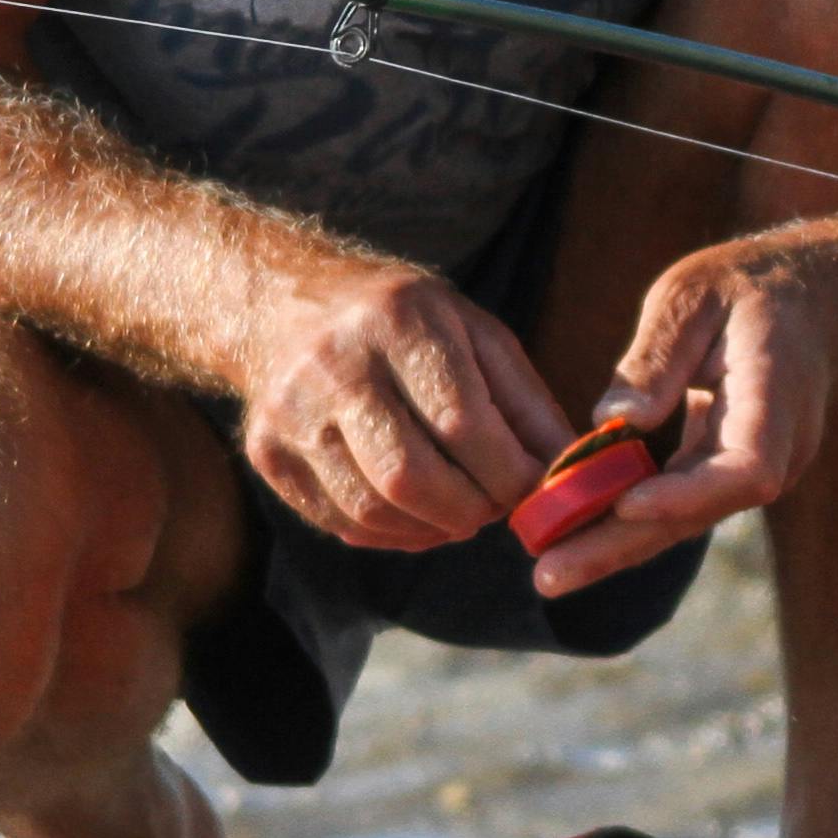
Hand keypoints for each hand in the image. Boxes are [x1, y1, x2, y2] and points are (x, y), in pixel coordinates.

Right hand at [236, 259, 566, 550]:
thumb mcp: (474, 332)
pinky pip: (341, 522)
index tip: (534, 488)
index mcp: (399, 322)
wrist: (284, 304)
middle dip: (470, 510)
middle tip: (495, 508)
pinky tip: (417, 513)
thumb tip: (570, 472)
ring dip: (434, 528)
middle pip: (410, 477)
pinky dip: (394, 533)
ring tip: (460, 509)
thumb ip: (526, 403)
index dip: (508, 473)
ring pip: (373, 509)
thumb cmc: (403, 322)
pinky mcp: (267, 453)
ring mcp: (291, 412)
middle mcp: (335, 365)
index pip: (462, 423)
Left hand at [527, 236, 837, 593]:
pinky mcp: (731, 472)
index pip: (746, 468)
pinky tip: (573, 539)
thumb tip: (614, 417)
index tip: (624, 506)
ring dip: (617, 545)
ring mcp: (760, 467)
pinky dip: (627, 521)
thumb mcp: (693, 293)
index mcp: (776, 395)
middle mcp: (778, 447)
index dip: (686, 495)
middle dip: (623, 544)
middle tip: (550, 574)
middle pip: (702, 511)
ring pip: (686, 517)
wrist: (808, 299)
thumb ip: (658, 353)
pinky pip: (680, 503)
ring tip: (549, 571)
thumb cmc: (746, 285)